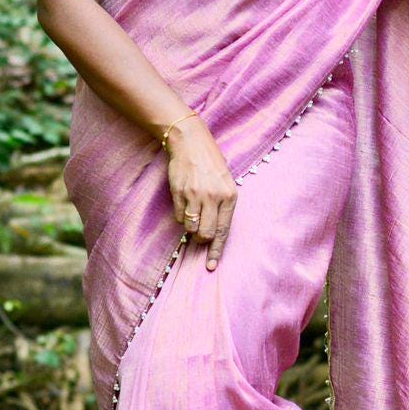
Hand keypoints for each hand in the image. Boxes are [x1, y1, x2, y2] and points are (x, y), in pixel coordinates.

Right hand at [164, 117, 237, 270]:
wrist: (191, 143)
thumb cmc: (210, 164)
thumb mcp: (225, 183)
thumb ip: (222, 206)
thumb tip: (213, 233)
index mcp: (229, 197)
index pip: (223, 231)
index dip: (215, 251)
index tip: (210, 266)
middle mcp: (214, 198)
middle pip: (205, 234)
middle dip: (200, 239)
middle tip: (198, 232)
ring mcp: (196, 195)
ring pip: (190, 228)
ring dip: (189, 226)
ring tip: (192, 212)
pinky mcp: (180, 193)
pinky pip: (178, 216)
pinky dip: (180, 215)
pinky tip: (184, 200)